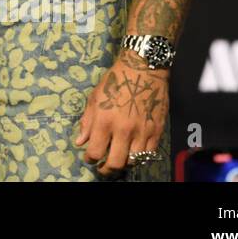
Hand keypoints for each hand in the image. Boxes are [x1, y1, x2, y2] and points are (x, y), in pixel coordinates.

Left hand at [75, 54, 168, 176]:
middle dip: (107, 169)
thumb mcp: (95, 98)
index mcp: (105, 121)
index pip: (96, 152)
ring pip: (133, 161)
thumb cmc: (115, 81)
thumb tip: (80, 141)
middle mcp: (124, 130)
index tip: (89, 158)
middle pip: (116, 163)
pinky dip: (140, 156)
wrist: (143, 69)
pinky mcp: (157, 131)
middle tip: (103, 168)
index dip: (90, 159)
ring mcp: (142, 132)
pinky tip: (133, 152)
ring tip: (119, 159)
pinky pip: (149, 153)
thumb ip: (87, 122)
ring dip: (124, 163)